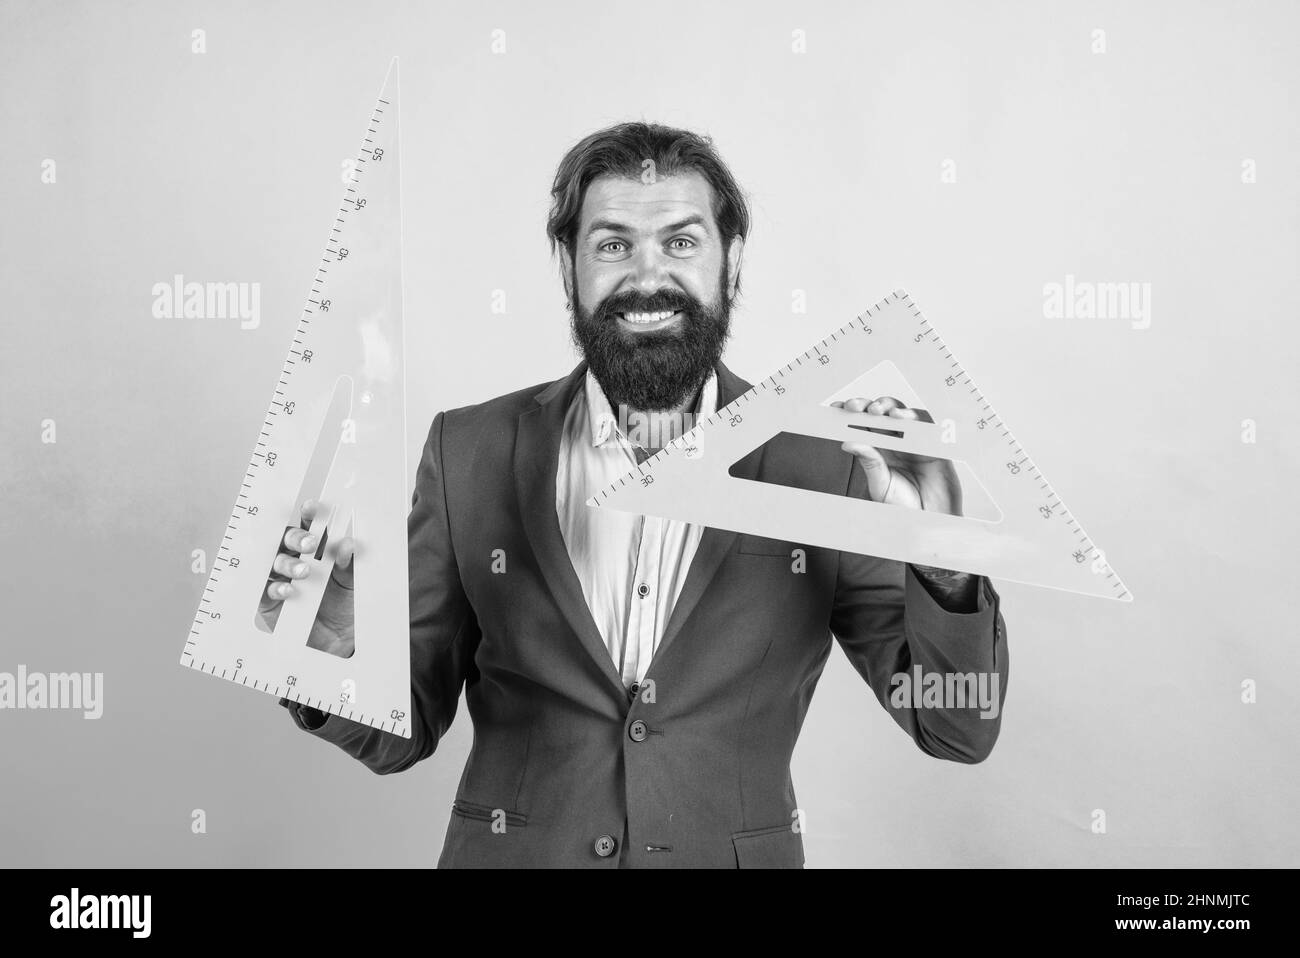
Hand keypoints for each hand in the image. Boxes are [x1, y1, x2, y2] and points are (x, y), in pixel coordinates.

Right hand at [257, 498, 355, 656]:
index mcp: (319, 552)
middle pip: (288, 540)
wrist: (343, 646)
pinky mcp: (270, 603)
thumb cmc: (349, 610)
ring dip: (288, 564)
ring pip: (276, 562)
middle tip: (309, 543)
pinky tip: (289, 591)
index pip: (311, 527)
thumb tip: (348, 544)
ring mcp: (282, 580)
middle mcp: (299, 561)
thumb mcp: (355, 586)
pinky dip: (278, 588)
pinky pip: (267, 590)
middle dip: (296, 538)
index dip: (310, 515)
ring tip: (304, 573)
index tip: (313, 507)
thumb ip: (350, 565)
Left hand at [835, 396, 961, 515]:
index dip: (849, 415)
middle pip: (879, 415)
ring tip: (874, 410)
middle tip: (852, 406)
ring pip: (900, 413)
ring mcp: (914, 440)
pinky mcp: (932, 442)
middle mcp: (895, 441)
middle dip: (864, 406)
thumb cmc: (906, 505)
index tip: (835, 408)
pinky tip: (897, 417)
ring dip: (886, 406)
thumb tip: (847, 442)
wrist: (932, 519)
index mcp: (879, 450)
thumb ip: (868, 463)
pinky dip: (911, 415)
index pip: (861, 426)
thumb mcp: (881, 485)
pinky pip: (923, 423)